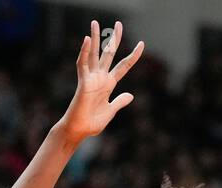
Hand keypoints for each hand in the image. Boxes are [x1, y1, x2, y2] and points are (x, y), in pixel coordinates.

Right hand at [56, 20, 142, 143]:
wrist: (80, 130)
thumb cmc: (92, 122)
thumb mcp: (111, 111)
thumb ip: (119, 101)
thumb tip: (130, 95)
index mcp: (109, 84)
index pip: (123, 66)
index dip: (133, 56)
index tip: (141, 44)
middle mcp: (100, 78)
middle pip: (108, 54)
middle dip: (114, 39)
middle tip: (118, 24)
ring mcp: (91, 78)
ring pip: (93, 54)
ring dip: (94, 38)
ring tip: (95, 23)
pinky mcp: (83, 82)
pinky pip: (82, 64)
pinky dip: (83, 52)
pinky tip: (86, 39)